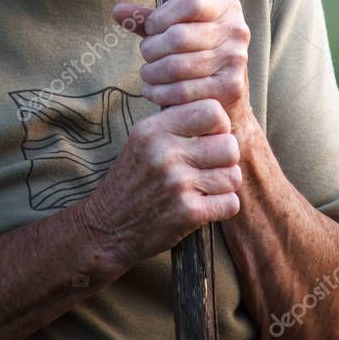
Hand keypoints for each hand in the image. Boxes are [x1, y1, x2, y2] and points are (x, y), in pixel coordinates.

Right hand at [77, 99, 240, 270]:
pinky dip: (223, 207)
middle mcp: (165, 152)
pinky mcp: (187, 213)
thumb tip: (219, 111)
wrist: (105, 229)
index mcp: (153, 129)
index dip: (219, 125)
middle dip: (226, 158)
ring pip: (233, 175)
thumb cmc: (132, 180)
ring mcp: (177, 183)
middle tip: (210, 167)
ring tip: (205, 187)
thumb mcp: (143, 140)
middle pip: (229, 144)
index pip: (212, 110)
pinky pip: (231, 203)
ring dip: (224, 185)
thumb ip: (176, 122)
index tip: (209, 139)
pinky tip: (204, 206)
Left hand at [113, 0, 252, 132]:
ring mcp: (236, 59)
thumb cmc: (197, 54)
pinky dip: (159, 92)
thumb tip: (117, 10)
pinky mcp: (230, 87)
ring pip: (176, 66)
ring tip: (148, 73)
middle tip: (146, 55)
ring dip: (151, 72)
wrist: (226, 98)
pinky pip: (181, 91)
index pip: (190, 2)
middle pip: (178, 36)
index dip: (162, 17)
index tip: (152, 29)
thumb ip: (150, 19)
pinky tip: (154, 90)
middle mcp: (237, 30)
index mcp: (226, 6)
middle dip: (151, 48)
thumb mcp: (177, 29)